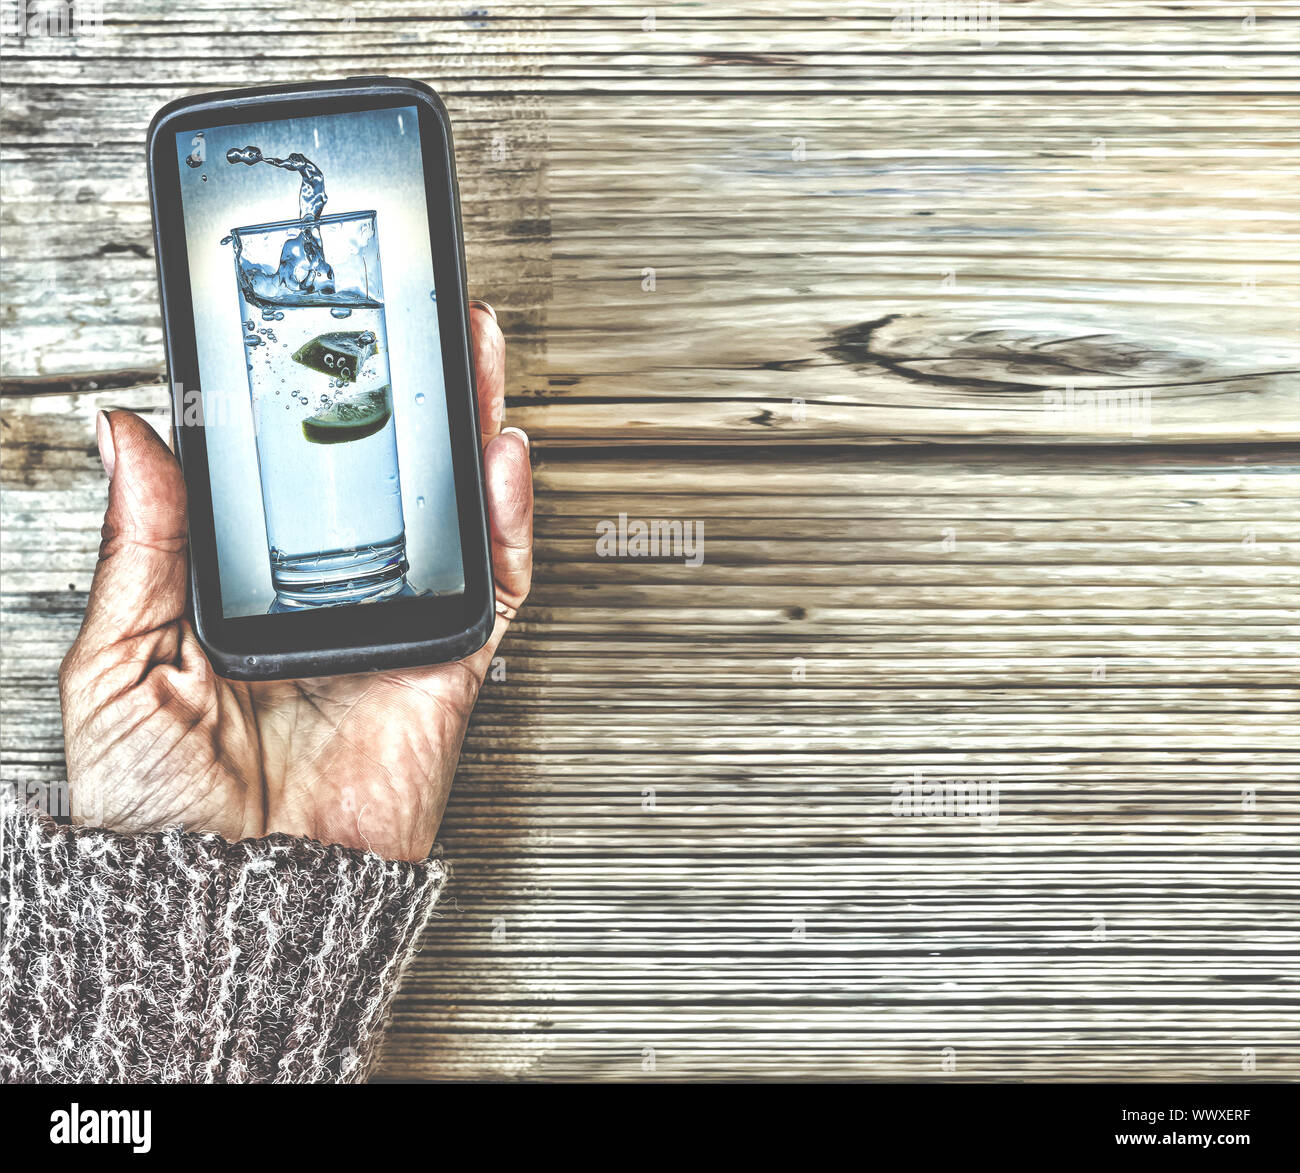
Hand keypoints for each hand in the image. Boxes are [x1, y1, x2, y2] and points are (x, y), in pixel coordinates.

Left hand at [59, 304, 530, 860]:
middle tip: (408, 321)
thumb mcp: (115, 666)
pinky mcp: (446, 667)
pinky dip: (508, 524)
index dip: (302, 409)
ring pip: (445, 517)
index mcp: (241, 596)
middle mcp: (324, 603)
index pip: (284, 482)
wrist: (234, 906)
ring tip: (466, 355)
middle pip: (377, 481)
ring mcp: (392, 630)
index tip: (305, 337)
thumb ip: (140, 550)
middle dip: (401, 397)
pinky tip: (499, 457)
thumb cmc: (160, 813)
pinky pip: (493, 587)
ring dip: (464, 434)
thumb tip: (130, 437)